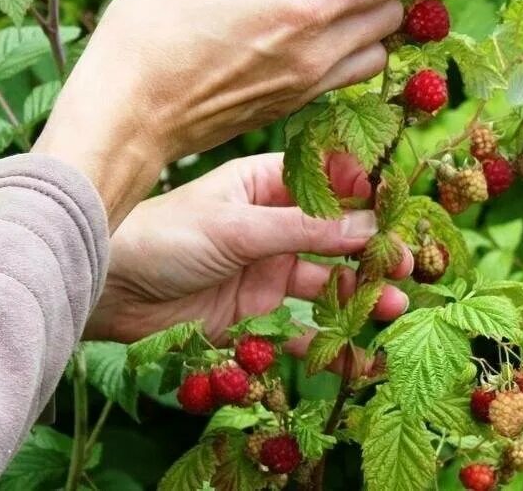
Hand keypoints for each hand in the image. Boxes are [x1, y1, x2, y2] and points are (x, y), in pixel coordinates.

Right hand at [34, 0, 437, 226]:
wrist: (128, 118)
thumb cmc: (149, 34)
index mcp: (302, 7)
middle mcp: (318, 53)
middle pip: (389, 14)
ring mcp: (308, 87)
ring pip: (375, 52)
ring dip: (364, 19)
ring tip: (313, 0)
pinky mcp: (293, 109)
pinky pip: (344, 77)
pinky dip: (345, 49)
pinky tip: (300, 34)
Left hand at [85, 153, 412, 354]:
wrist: (114, 289)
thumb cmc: (168, 236)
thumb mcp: (239, 227)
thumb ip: (304, 229)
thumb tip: (368, 224)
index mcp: (268, 184)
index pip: (328, 178)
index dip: (365, 189)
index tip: (400, 204)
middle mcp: (275, 220)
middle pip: (336, 230)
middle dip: (372, 245)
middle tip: (407, 261)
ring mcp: (270, 262)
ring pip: (327, 273)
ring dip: (359, 287)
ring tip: (391, 304)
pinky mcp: (259, 302)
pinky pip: (301, 314)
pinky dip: (325, 329)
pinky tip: (350, 344)